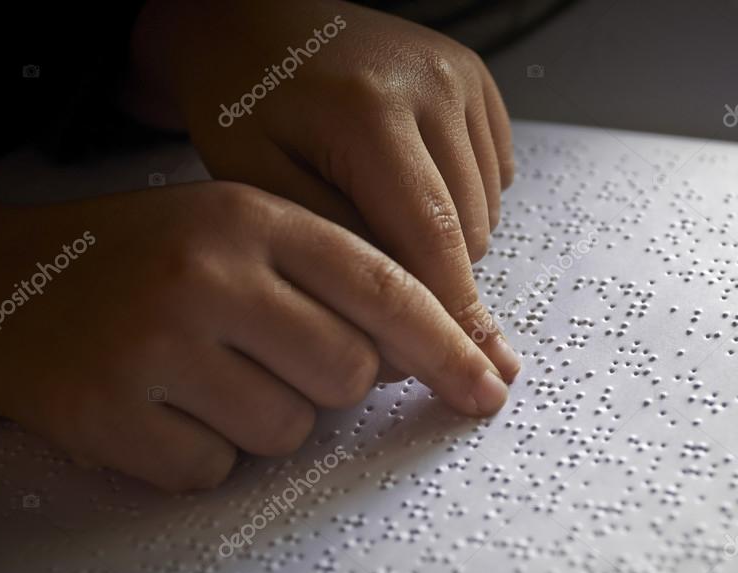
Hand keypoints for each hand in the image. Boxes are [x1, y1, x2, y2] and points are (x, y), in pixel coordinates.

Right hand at [0, 183, 509, 490]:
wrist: (12, 285)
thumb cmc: (152, 260)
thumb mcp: (242, 232)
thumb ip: (336, 280)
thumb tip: (437, 356)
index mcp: (252, 216)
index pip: (383, 286)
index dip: (448, 344)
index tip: (489, 388)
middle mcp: (208, 274)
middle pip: (349, 374)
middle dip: (331, 381)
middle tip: (270, 352)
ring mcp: (156, 345)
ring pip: (288, 432)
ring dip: (264, 418)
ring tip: (205, 373)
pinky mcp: (113, 414)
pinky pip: (216, 471)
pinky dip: (203, 452)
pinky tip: (163, 406)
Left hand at [126, 0, 519, 378]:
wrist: (256, 21)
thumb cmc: (242, 98)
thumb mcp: (258, 184)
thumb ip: (335, 257)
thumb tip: (399, 335)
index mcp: (370, 111)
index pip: (432, 239)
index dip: (452, 315)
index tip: (471, 371)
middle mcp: (432, 86)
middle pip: (466, 233)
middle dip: (433, 278)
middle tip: (376, 282)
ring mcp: (462, 79)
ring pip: (485, 212)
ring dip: (445, 241)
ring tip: (379, 214)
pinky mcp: (477, 81)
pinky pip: (494, 177)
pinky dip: (460, 202)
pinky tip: (407, 184)